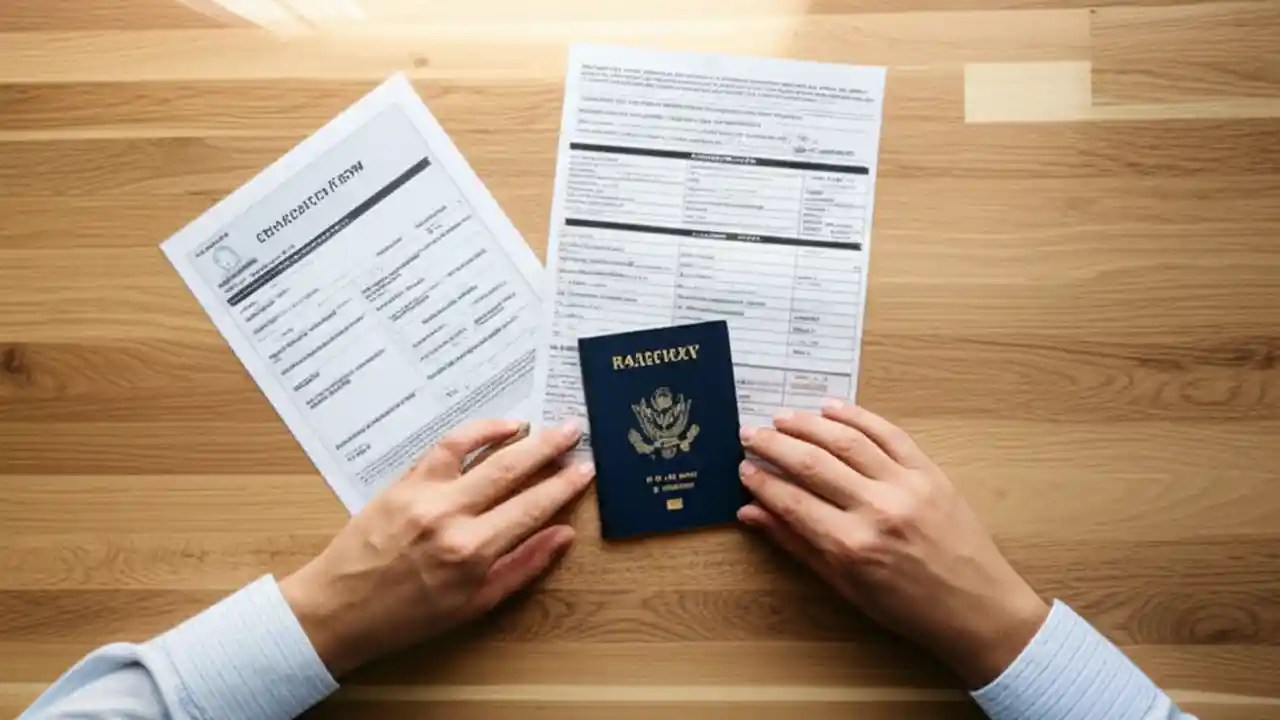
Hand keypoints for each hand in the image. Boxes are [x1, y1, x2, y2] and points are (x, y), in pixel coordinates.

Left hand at [279, 418, 592, 675]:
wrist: (338, 609)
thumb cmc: (408, 617)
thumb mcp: (475, 605)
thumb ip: (523, 566)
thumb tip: (562, 534)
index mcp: (470, 552)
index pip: (531, 508)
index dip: (563, 486)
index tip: (585, 469)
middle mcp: (448, 516)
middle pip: (509, 469)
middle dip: (547, 448)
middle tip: (573, 430)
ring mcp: (421, 494)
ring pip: (476, 450)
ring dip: (512, 433)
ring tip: (538, 426)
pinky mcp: (401, 482)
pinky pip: (443, 447)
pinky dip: (473, 432)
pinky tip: (495, 428)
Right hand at [737, 400, 1047, 687]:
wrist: (976, 608)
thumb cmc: (907, 607)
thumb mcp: (844, 585)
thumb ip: (796, 543)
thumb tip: (751, 512)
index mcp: (851, 546)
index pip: (792, 501)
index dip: (761, 481)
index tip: (743, 467)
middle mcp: (876, 510)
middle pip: (813, 464)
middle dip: (775, 445)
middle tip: (750, 433)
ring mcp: (906, 486)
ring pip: (847, 441)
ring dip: (808, 424)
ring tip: (782, 417)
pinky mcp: (930, 472)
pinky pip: (889, 433)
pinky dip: (857, 416)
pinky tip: (830, 408)